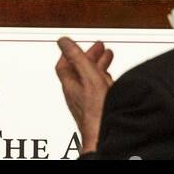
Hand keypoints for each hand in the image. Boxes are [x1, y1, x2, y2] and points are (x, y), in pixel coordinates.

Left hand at [55, 37, 114, 153]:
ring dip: (97, 67)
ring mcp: (85, 103)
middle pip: (78, 71)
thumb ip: (77, 58)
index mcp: (71, 85)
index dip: (69, 52)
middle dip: (88, 57)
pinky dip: (103, 79)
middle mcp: (76, 95)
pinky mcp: (96, 109)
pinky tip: (109, 80)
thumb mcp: (88, 76)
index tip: (74, 43)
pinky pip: (97, 89)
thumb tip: (63, 41)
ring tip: (106, 59)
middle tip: (97, 48)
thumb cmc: (96, 110)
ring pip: (89, 80)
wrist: (105, 132)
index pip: (64, 65)